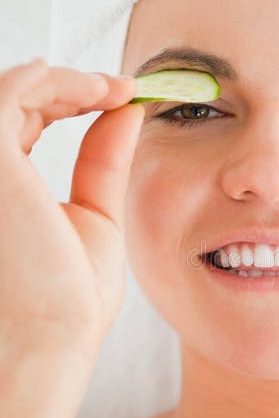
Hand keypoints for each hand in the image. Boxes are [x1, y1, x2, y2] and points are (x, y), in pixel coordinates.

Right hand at [0, 58, 143, 363]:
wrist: (54, 339)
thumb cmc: (68, 298)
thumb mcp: (96, 213)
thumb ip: (103, 159)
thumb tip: (126, 112)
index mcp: (4, 185)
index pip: (25, 119)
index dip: (70, 98)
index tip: (122, 96)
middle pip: (16, 99)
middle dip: (71, 84)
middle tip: (123, 87)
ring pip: (12, 88)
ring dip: (67, 79)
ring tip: (115, 88)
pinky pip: (14, 91)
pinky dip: (55, 80)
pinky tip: (97, 89)